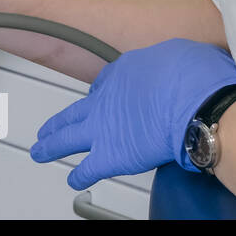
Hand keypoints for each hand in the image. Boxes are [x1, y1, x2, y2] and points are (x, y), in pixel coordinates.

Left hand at [29, 38, 235, 189]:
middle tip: (47, 128)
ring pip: (67, 138)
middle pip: (74, 112)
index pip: (103, 85)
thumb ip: (170, 65)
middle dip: (59, 121)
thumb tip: (179, 69)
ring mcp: (103, 128)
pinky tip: (73, 180)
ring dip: (51, 146)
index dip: (100, 93)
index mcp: (122, 73)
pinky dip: (80, 175)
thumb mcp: (179, 55)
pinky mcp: (111, 155)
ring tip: (39, 151)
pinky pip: (88, 169)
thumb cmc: (195, 74)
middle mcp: (106, 100)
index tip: (98, 97)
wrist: (195, 100)